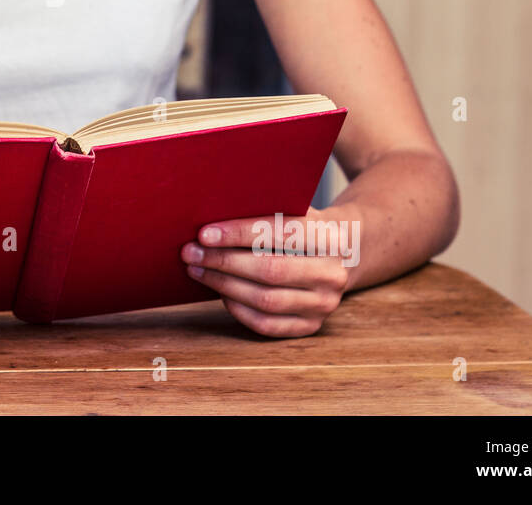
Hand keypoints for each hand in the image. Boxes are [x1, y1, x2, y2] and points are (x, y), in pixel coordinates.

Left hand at [181, 206, 354, 337]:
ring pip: (266, 299)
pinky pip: (267, 324)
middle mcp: (332, 273)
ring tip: (197, 270)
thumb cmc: (302, 227)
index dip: (239, 233)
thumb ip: (264, 207)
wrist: (340, 254)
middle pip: (270, 270)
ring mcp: (324, 304)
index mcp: (331, 237)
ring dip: (224, 285)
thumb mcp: (295, 209)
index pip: (281, 233)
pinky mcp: (311, 325)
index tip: (204, 233)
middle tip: (191, 252)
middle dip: (224, 261)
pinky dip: (238, 308)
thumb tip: (210, 209)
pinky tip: (219, 292)